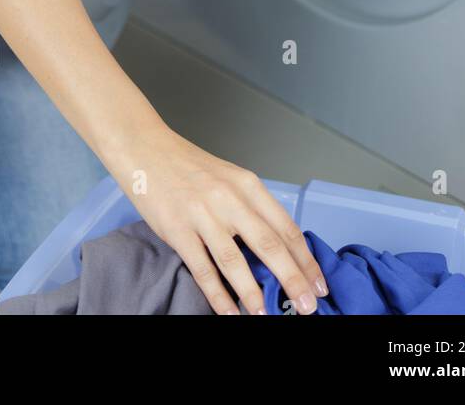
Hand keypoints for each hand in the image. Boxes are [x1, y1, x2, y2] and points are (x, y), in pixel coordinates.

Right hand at [110, 123, 327, 315]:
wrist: (146, 148)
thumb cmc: (188, 166)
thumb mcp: (229, 178)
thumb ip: (251, 208)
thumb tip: (278, 248)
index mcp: (247, 184)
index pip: (285, 227)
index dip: (305, 259)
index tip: (318, 283)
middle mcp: (229, 198)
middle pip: (269, 245)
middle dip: (292, 280)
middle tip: (309, 306)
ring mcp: (202, 214)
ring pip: (235, 261)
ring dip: (254, 293)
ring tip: (266, 315)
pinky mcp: (177, 230)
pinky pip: (203, 269)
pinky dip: (218, 295)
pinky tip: (230, 312)